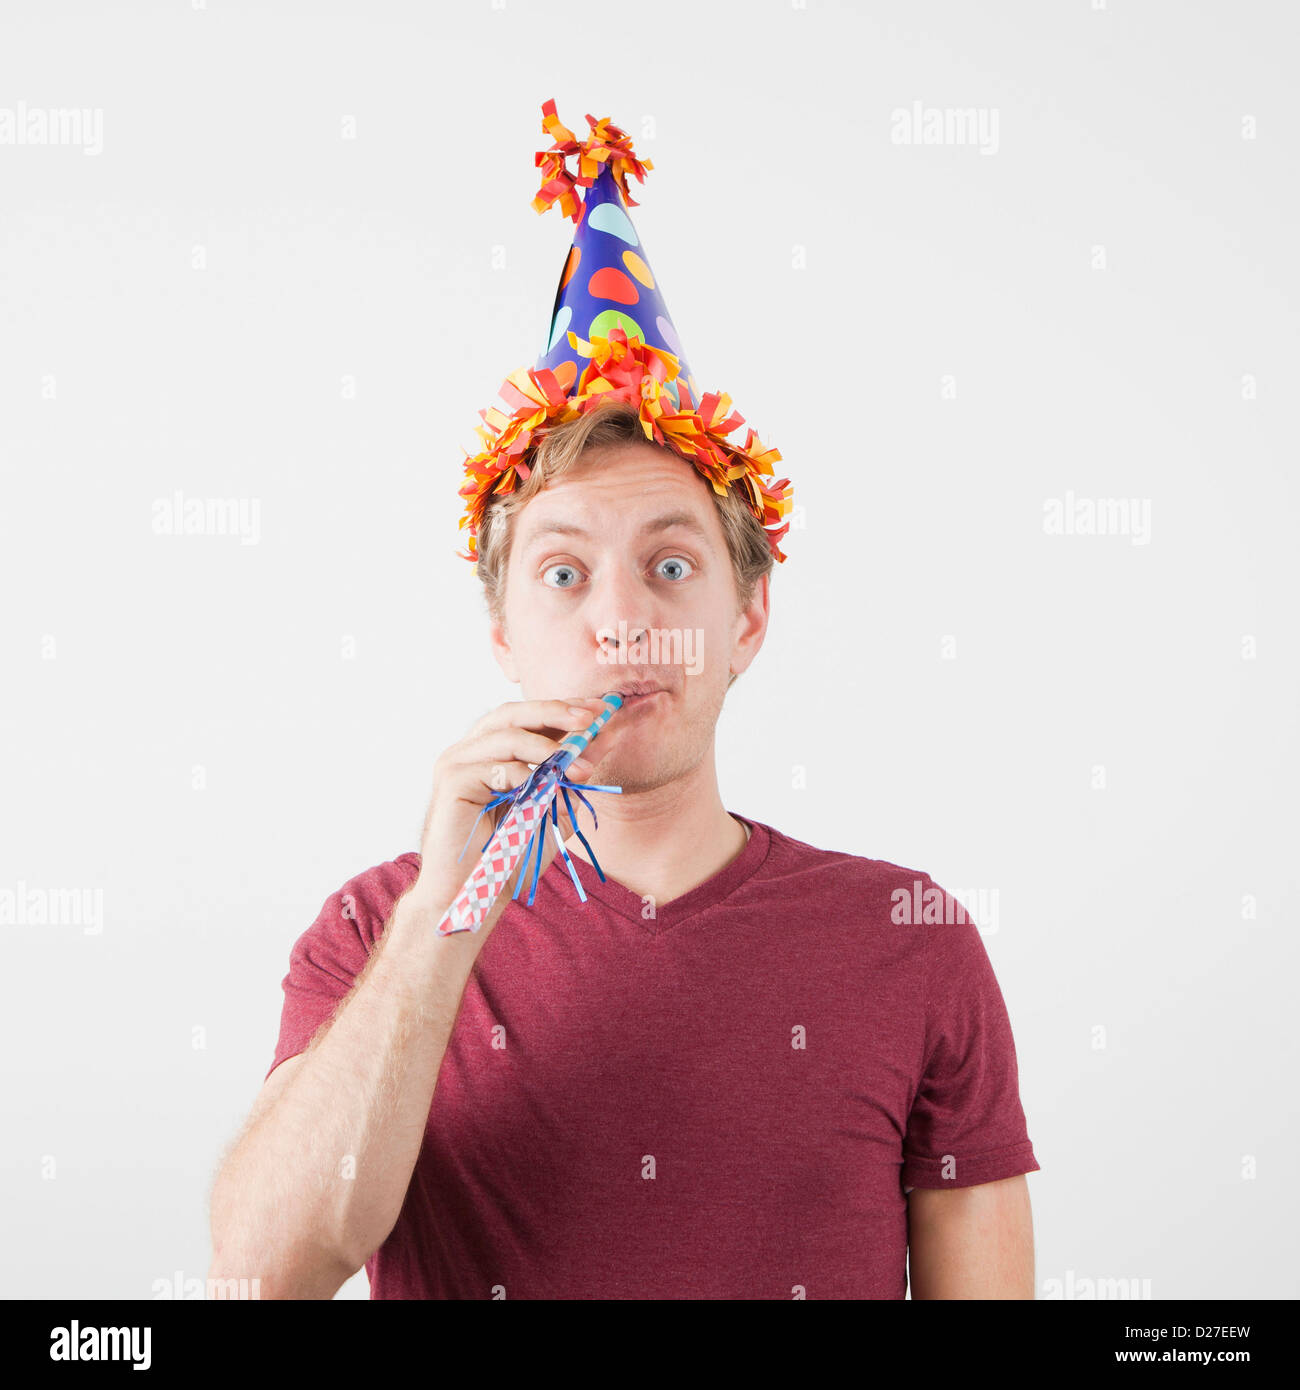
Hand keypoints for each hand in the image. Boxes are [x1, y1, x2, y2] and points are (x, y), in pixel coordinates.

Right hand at [409, 696, 622, 939]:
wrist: (474, 894)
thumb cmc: (508, 854)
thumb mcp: (551, 807)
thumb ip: (571, 776)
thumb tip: (603, 741)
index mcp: (490, 753)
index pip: (527, 718)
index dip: (563, 709)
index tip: (601, 709)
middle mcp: (470, 752)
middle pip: (512, 713)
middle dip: (555, 711)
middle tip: (590, 718)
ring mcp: (456, 764)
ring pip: (505, 734)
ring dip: (548, 746)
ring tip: (577, 764)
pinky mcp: (452, 783)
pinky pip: (495, 767)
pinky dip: (526, 773)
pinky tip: (544, 786)